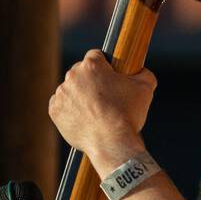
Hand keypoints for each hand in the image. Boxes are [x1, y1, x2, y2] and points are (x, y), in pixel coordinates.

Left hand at [49, 49, 154, 165]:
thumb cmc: (128, 115)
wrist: (112, 144)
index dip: (105, 66)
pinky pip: (61, 105)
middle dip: (91, 81)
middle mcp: (73, 76)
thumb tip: (140, 70)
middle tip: (104, 97)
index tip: (109, 77)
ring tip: (95, 112)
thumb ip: (143, 73)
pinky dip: (70, 110)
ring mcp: (62, 93)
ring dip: (80, 96)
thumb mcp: (145, 88)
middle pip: (81, 72)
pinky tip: (84, 118)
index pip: (96, 55)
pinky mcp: (54, 110)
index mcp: (92, 66)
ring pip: (71, 89)